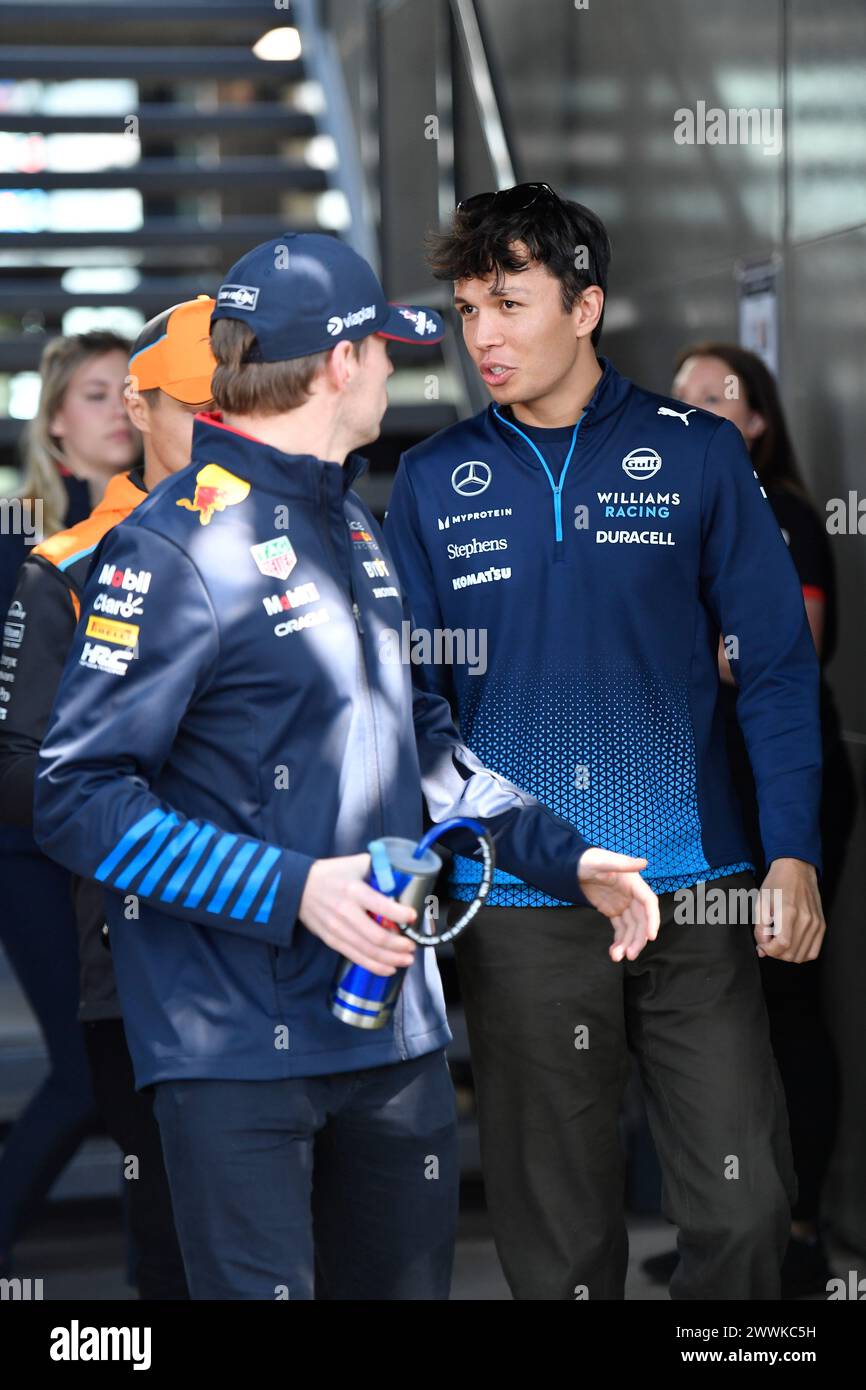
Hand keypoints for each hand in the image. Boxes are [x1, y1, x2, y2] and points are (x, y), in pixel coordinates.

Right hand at [299, 854, 417, 975]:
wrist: (296, 887)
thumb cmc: (330, 874)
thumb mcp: (354, 863)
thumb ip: (378, 867)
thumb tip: (400, 874)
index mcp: (354, 891)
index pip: (382, 906)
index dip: (401, 915)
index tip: (413, 917)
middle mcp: (346, 912)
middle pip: (377, 936)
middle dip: (399, 945)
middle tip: (412, 946)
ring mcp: (337, 929)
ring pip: (367, 951)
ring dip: (390, 959)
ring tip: (406, 960)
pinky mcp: (331, 940)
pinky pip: (354, 956)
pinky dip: (373, 965)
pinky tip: (388, 969)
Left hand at [578, 848, 659, 962]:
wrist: (571, 866)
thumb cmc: (586, 860)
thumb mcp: (602, 861)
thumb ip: (622, 864)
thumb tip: (644, 863)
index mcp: (633, 883)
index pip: (649, 903)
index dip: (652, 920)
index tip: (651, 937)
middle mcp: (632, 895)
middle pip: (641, 921)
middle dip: (638, 939)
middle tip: (630, 955)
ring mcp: (623, 904)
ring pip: (631, 928)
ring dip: (627, 944)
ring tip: (616, 957)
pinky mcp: (613, 911)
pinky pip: (620, 929)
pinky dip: (619, 941)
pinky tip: (613, 952)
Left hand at [754, 858, 824, 962]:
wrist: (796, 869)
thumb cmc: (777, 883)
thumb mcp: (761, 902)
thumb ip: (760, 928)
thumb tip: (762, 948)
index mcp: (788, 912)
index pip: (782, 945)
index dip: (769, 950)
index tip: (762, 946)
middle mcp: (805, 919)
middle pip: (792, 954)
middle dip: (776, 953)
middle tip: (769, 943)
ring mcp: (816, 923)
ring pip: (802, 956)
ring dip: (788, 955)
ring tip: (779, 943)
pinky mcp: (821, 925)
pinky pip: (813, 951)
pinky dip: (801, 954)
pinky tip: (792, 945)